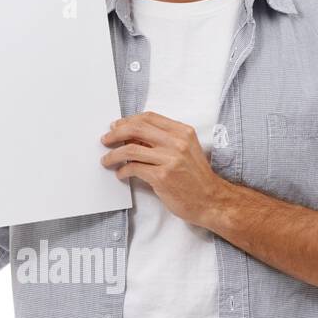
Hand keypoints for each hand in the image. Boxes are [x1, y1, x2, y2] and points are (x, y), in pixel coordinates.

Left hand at [100, 111, 223, 225]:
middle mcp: (177, 142)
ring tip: (107, 160)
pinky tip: (121, 174)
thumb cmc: (196, 178)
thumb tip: (133, 137)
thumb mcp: (186, 150)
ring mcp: (170, 159)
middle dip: (116, 133)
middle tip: (105, 140)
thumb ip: (164, 141)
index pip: (149, 118)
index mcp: (183, 132)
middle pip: (136, 129)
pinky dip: (122, 171)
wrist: (211, 200)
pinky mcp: (162, 177)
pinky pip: (133, 168)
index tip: (117, 126)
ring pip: (130, 149)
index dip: (128, 120)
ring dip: (113, 155)